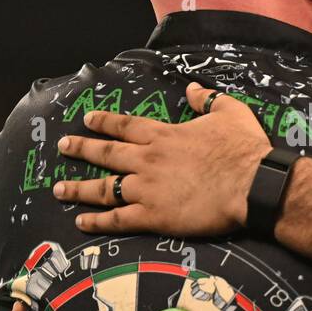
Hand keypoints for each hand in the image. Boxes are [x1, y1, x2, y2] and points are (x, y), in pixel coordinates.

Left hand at [53, 81, 270, 235]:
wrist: (252, 185)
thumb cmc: (244, 149)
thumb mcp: (230, 112)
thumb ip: (208, 99)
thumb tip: (193, 88)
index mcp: (164, 135)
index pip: (125, 126)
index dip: (104, 122)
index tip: (87, 119)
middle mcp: (148, 160)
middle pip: (106, 154)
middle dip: (82, 149)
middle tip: (63, 147)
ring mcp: (146, 189)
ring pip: (103, 188)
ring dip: (79, 188)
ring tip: (59, 188)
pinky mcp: (153, 216)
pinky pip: (118, 219)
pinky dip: (97, 221)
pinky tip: (81, 222)